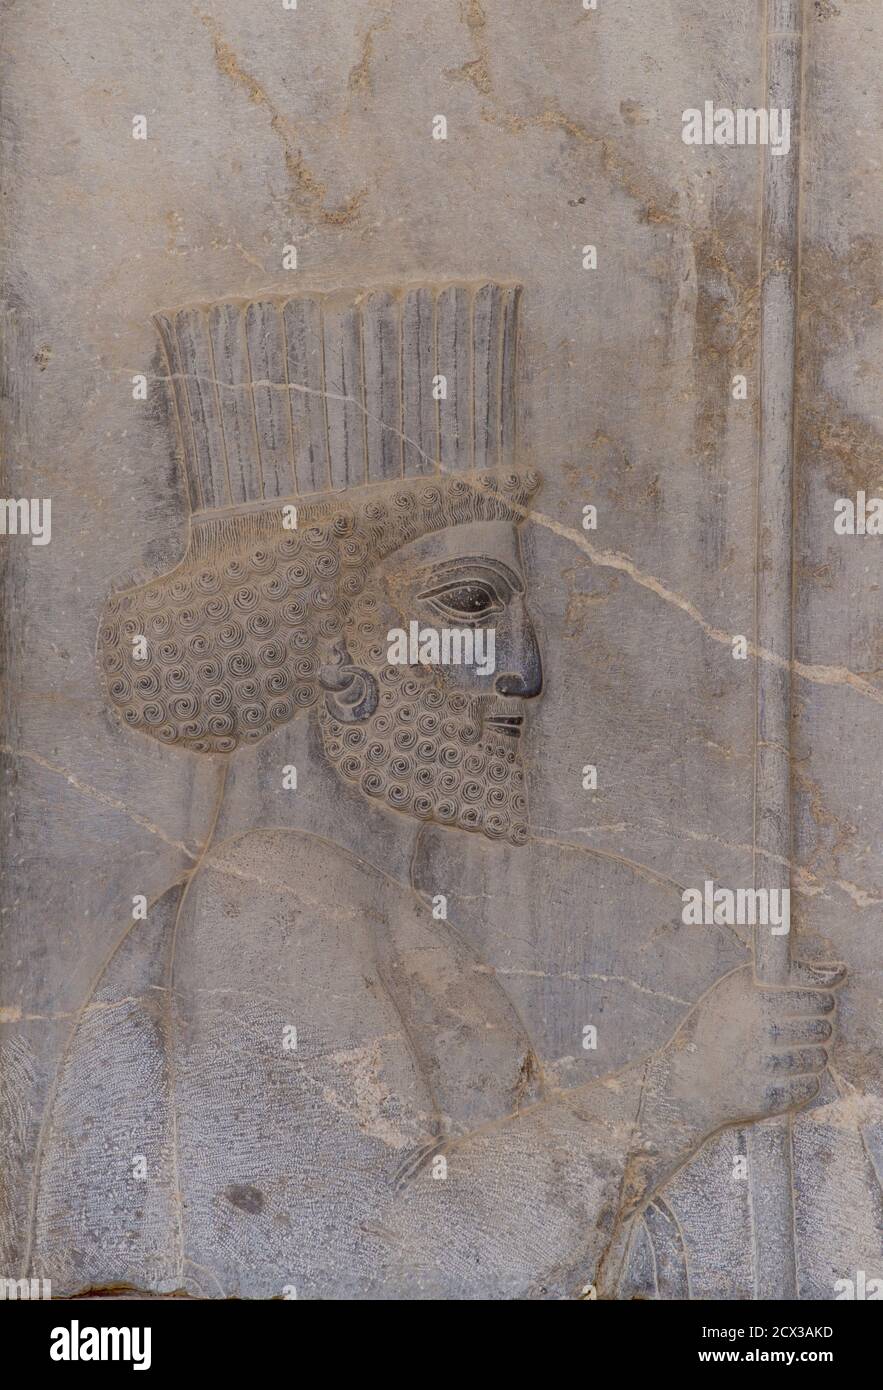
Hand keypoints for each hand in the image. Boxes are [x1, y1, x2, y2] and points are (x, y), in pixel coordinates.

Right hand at [656, 960, 843, 1137]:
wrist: (694, 1083)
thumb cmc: (722, 1028)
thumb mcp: (740, 989)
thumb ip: (790, 975)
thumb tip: (840, 970)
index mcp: (753, 999)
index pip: (816, 998)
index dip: (822, 1000)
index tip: (820, 1002)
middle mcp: (759, 1031)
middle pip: (820, 1028)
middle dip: (819, 1027)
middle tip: (809, 1027)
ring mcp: (763, 1066)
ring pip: (818, 1058)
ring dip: (815, 1055)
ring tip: (797, 1051)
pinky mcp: (767, 1097)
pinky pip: (809, 1086)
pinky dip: (805, 1080)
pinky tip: (788, 1073)